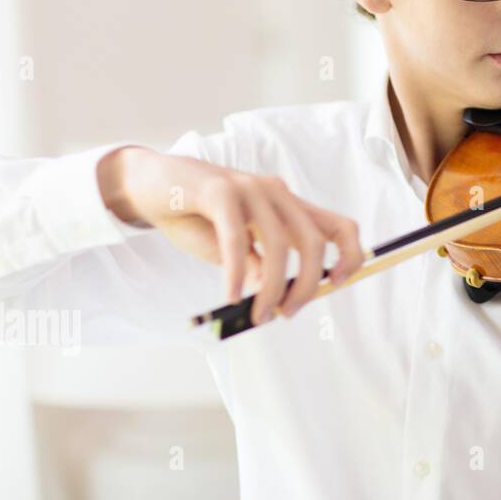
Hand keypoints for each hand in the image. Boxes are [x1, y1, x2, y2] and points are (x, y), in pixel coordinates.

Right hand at [97, 146, 363, 324]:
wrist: (150, 184)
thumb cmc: (196, 218)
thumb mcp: (236, 248)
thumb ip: (260, 265)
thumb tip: (274, 293)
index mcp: (289, 206)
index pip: (340, 227)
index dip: (350, 256)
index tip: (336, 285)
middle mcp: (278, 193)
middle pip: (315, 241)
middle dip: (307, 285)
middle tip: (287, 313)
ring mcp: (251, 188)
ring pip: (279, 244)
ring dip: (272, 288)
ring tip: (259, 315)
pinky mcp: (219, 191)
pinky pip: (237, 238)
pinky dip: (236, 272)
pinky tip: (230, 295)